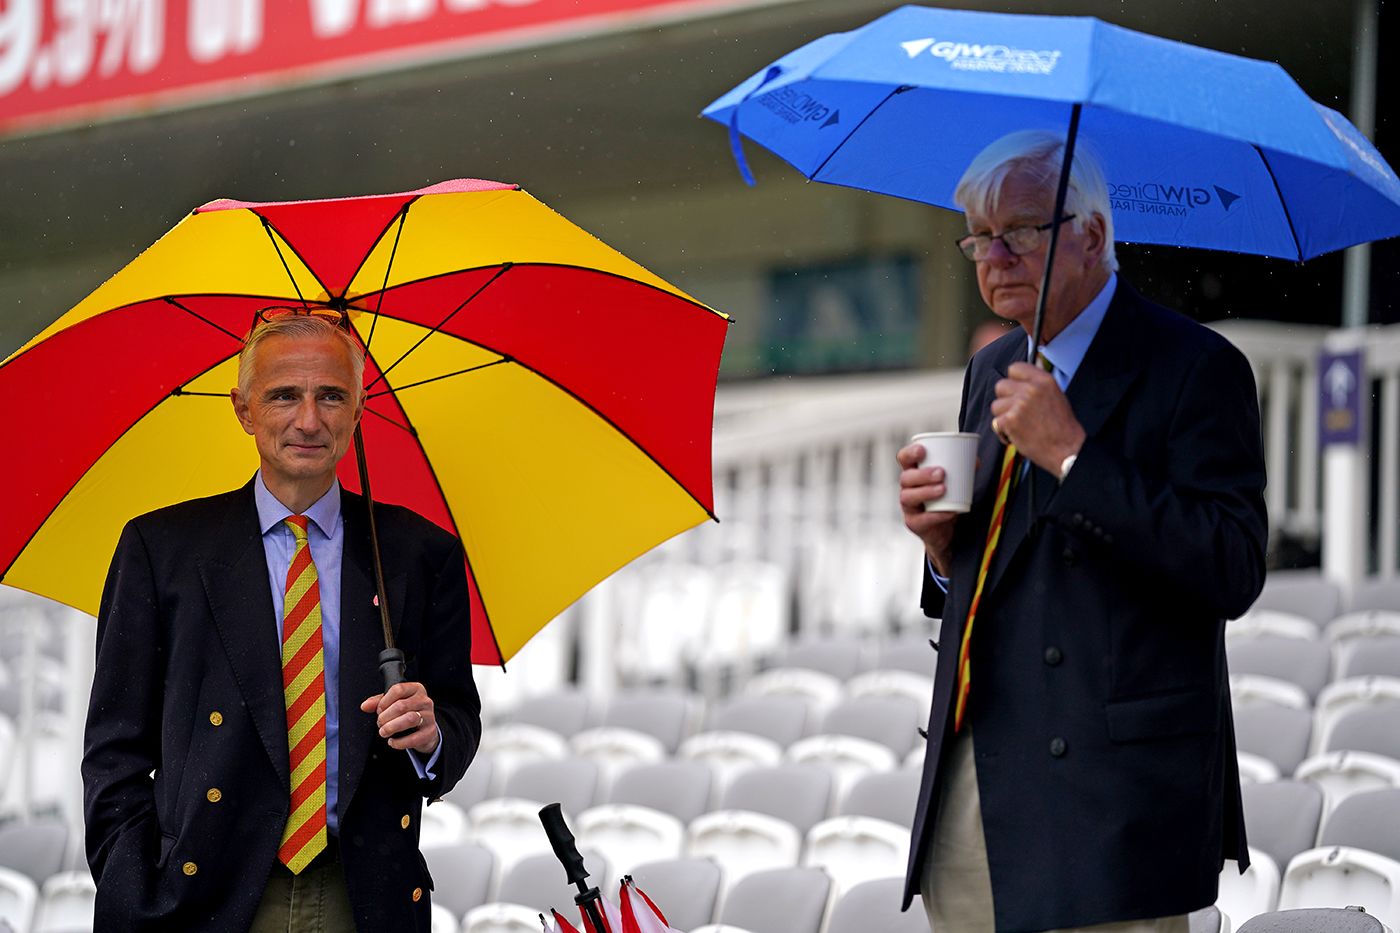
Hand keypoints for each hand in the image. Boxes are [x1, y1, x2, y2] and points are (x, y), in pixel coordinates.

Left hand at [361, 682, 438, 754]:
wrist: (425, 728)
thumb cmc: (408, 712)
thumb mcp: (394, 702)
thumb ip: (379, 702)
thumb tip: (365, 706)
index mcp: (415, 689)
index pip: (398, 689)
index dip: (384, 701)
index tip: (379, 710)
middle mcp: (424, 701)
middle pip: (402, 706)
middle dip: (385, 717)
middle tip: (379, 723)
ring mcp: (429, 716)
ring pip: (409, 719)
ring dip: (392, 727)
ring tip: (384, 732)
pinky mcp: (430, 732)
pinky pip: (414, 738)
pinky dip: (400, 742)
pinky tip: (392, 741)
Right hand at [897, 443, 961, 575]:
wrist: (946, 530)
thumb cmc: (947, 500)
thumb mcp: (955, 483)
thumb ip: (963, 470)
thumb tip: (975, 460)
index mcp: (914, 473)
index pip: (904, 459)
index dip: (910, 453)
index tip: (923, 450)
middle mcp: (908, 488)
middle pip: (906, 478)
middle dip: (922, 474)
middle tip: (942, 472)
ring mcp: (909, 506)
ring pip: (908, 497)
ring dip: (926, 492)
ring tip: (943, 489)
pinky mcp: (914, 523)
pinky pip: (921, 519)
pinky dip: (936, 515)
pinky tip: (949, 511)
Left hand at [991, 362, 1084, 474]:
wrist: (1067, 449)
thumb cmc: (1063, 428)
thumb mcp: (1056, 396)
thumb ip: (1037, 387)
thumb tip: (1019, 383)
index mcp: (1044, 380)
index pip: (1015, 368)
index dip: (1013, 381)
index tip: (1016, 391)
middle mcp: (1031, 389)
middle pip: (1001, 386)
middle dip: (1005, 400)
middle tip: (1016, 412)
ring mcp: (1019, 404)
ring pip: (996, 405)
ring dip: (1003, 417)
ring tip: (1019, 426)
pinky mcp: (1010, 420)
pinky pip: (996, 423)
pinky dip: (1003, 432)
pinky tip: (1016, 436)